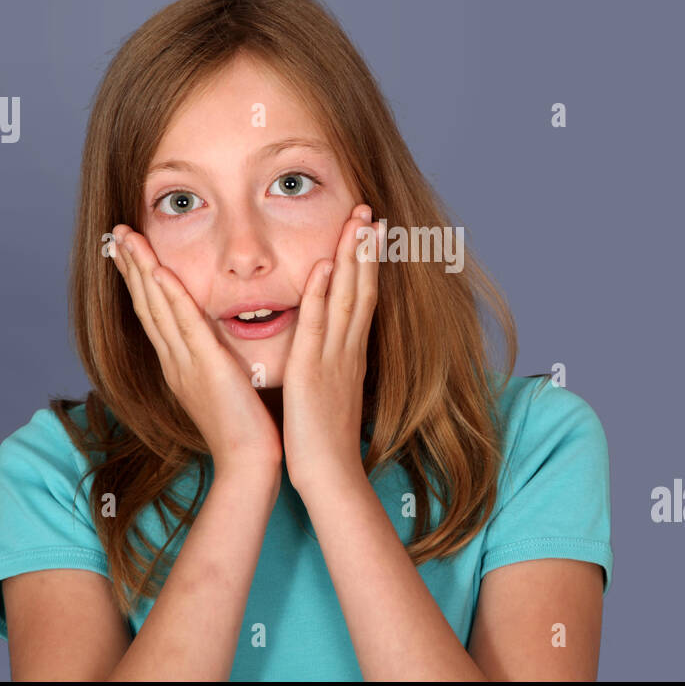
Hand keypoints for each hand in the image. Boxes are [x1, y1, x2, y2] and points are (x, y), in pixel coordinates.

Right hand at [109, 224, 282, 480]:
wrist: (248, 462)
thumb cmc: (244, 428)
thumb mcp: (225, 387)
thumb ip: (218, 362)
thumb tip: (218, 345)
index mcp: (180, 365)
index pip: (156, 314)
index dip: (142, 281)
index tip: (131, 252)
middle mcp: (175, 361)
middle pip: (147, 304)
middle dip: (132, 267)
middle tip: (117, 233)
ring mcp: (186, 363)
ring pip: (158, 307)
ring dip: (141, 270)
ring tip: (125, 238)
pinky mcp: (206, 367)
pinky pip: (184, 324)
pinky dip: (169, 296)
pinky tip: (159, 271)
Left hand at [281, 203, 381, 496]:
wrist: (329, 474)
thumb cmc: (325, 439)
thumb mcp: (333, 392)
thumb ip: (334, 366)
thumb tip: (333, 351)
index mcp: (350, 354)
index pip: (363, 298)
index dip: (368, 263)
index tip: (371, 231)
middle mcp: (348, 349)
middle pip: (362, 288)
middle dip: (366, 248)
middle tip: (370, 211)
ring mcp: (334, 357)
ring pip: (348, 298)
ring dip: (353, 258)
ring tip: (358, 222)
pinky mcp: (313, 370)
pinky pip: (319, 325)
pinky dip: (323, 294)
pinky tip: (326, 266)